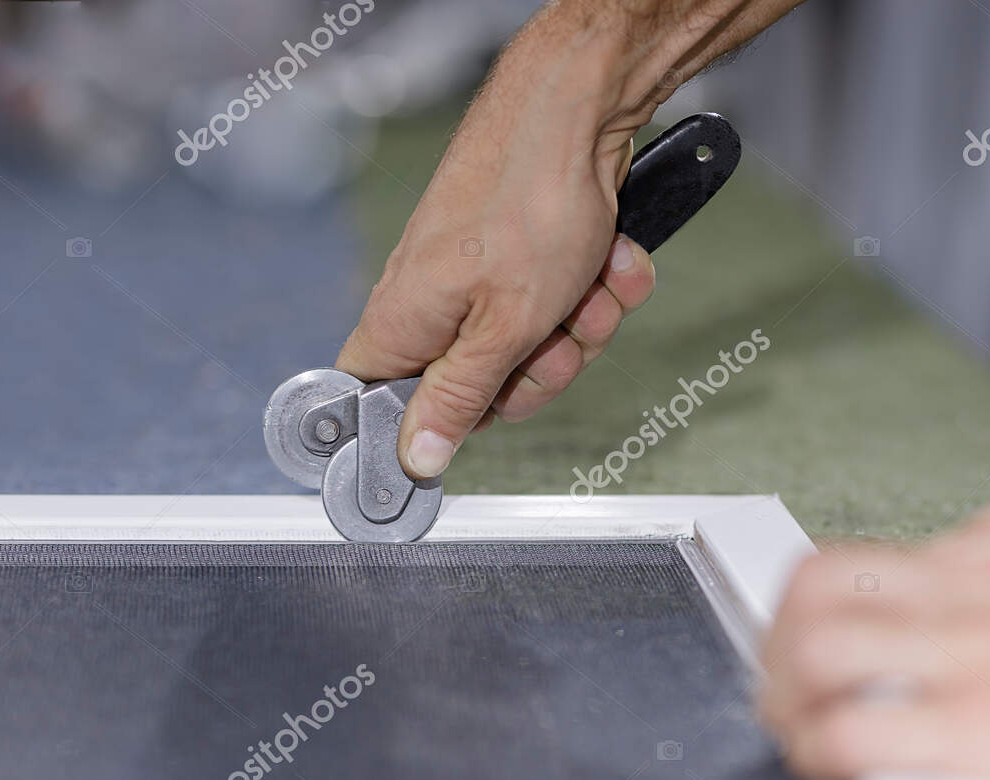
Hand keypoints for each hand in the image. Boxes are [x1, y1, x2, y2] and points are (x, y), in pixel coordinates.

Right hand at [334, 21, 656, 478]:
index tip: (475, 422)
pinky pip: (567, 307)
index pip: (382, 409)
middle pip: (486, 392)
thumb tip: (416, 458)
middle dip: (541, 368)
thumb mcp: (502, 328)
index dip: (433, 427)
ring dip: (582, 322)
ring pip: (539, 351)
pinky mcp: (529, 261)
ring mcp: (484, 283)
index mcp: (401, 326)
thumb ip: (459, 400)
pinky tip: (606, 258)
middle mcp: (434, 306)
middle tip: (553, 334)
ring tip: (585, 282)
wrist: (579, 112)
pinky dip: (598, 285)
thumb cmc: (529, 201)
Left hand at [759, 500, 989, 779]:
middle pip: (812, 589)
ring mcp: (975, 658)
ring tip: (799, 734)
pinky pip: (854, 728)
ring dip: (784, 699)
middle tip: (783, 696)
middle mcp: (975, 590)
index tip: (797, 650)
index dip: (801, 611)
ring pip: (815, 649)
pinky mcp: (985, 731)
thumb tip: (967, 547)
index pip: (850, 557)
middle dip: (775, 648)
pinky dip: (819, 751)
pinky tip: (830, 768)